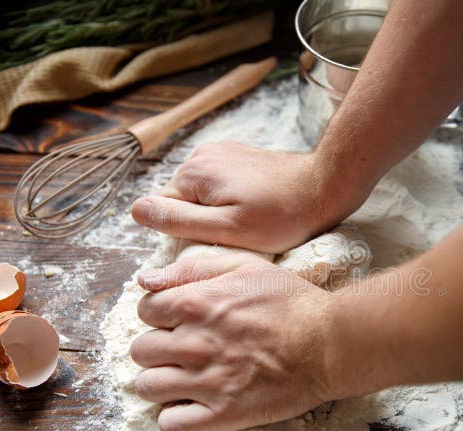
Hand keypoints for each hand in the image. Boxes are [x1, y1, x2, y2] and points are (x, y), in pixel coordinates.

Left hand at [130, 253, 336, 430]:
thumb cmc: (292, 302)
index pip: (145, 311)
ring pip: (147, 387)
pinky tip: (191, 407)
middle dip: (157, 349)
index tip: (177, 322)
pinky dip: (175, 418)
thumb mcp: (246, 266)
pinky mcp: (222, 414)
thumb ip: (194, 268)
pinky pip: (171, 424)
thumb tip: (147, 278)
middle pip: (140, 351)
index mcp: (195, 303)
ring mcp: (206, 381)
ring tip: (183, 381)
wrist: (329, 344)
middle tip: (181, 351)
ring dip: (160, 383)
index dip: (159, 315)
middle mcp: (193, 342)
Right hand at [131, 141, 345, 253]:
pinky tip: (256, 210)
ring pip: (202, 196)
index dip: (184, 235)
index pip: (163, 211)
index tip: (215, 244)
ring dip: (218, 214)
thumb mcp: (227, 229)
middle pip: (182, 202)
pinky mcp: (239, 157)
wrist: (326, 186)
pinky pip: (220, 187)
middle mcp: (202, 155)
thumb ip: (179, 221)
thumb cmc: (282, 215)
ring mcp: (222, 153)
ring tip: (250, 223)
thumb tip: (136, 211)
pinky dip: (232, 202)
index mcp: (194, 172)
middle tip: (237, 236)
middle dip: (202, 223)